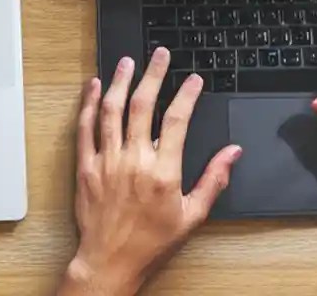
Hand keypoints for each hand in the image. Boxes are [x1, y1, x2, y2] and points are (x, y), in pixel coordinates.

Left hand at [61, 49, 241, 295]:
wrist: (110, 262)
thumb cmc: (151, 243)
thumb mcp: (193, 216)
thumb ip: (213, 180)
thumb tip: (232, 153)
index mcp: (163, 172)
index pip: (177, 120)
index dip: (187, 95)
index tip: (194, 80)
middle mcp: (133, 161)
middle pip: (142, 105)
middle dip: (153, 75)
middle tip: (160, 55)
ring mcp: (107, 162)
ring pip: (111, 110)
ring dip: (119, 81)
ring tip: (127, 62)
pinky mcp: (86, 167)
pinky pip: (84, 128)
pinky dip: (87, 104)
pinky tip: (93, 87)